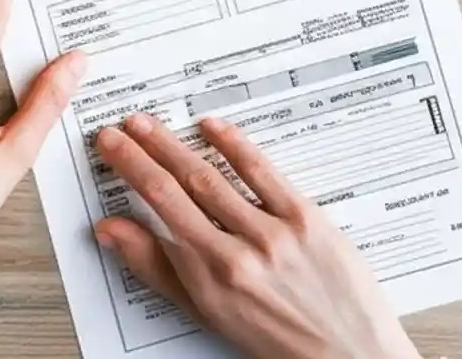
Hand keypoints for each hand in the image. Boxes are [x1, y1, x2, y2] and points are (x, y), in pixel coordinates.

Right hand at [93, 114, 419, 358]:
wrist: (349, 354)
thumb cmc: (279, 340)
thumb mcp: (207, 314)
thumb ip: (157, 268)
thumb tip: (112, 231)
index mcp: (209, 280)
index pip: (157, 211)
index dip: (130, 173)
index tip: (113, 148)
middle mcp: (237, 255)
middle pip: (178, 189)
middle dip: (142, 153)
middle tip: (120, 129)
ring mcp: (274, 234)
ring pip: (212, 178)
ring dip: (175, 145)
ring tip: (151, 125)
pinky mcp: (307, 219)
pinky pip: (263, 172)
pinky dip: (234, 146)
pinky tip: (212, 128)